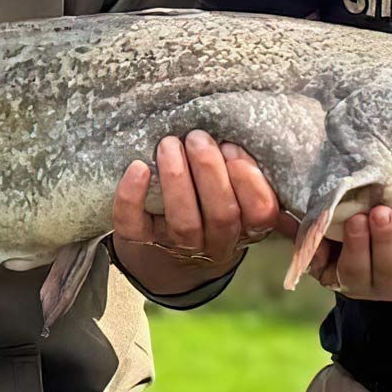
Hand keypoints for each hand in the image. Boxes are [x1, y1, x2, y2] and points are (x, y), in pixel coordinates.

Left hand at [112, 133, 279, 295]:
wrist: (174, 254)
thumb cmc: (214, 208)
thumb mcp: (241, 197)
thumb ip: (248, 175)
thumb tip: (247, 137)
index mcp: (248, 228)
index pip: (260, 213)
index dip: (249, 180)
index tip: (232, 148)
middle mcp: (218, 243)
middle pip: (222, 215)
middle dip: (210, 171)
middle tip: (197, 138)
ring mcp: (180, 247)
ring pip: (183, 222)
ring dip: (177, 178)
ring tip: (169, 144)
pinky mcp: (143, 242)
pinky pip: (134, 226)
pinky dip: (131, 197)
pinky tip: (137, 167)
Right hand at [291, 205, 391, 301]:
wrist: (380, 252)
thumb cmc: (344, 243)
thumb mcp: (322, 243)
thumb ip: (307, 234)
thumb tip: (281, 220)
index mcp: (352, 281)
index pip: (353, 268)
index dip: (355, 245)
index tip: (355, 218)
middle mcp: (383, 288)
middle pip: (387, 270)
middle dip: (385, 240)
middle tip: (382, 212)